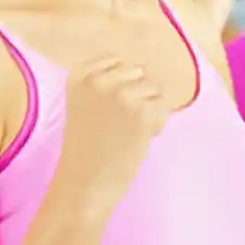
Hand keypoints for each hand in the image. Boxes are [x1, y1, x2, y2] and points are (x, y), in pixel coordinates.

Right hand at [56, 56, 170, 209]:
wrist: (84, 185)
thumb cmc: (87, 149)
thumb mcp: (85, 105)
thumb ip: (106, 83)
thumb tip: (146, 70)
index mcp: (80, 76)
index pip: (117, 60)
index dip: (123, 83)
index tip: (109, 108)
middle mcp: (99, 79)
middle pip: (140, 71)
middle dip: (139, 94)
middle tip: (122, 123)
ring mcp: (121, 94)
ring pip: (155, 88)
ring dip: (150, 110)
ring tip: (129, 132)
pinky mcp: (142, 113)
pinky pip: (164, 107)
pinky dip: (157, 124)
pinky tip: (138, 139)